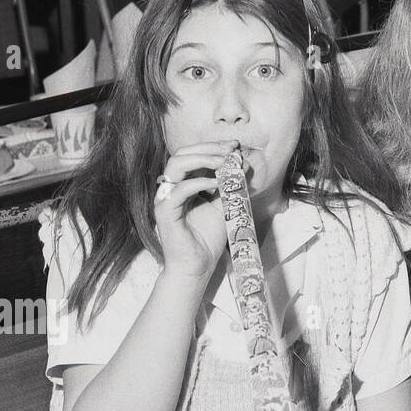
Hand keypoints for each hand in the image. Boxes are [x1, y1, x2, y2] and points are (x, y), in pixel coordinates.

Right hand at [154, 142, 238, 280]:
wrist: (199, 265)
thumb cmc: (209, 237)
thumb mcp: (226, 204)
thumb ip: (232, 183)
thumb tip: (245, 161)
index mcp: (184, 184)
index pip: (193, 155)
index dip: (213, 147)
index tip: (235, 146)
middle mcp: (172, 188)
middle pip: (182, 154)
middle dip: (208, 148)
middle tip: (230, 149)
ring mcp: (166, 198)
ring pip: (175, 165)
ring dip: (202, 159)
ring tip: (223, 162)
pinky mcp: (165, 212)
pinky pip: (178, 190)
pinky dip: (198, 182)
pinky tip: (216, 183)